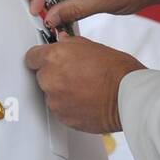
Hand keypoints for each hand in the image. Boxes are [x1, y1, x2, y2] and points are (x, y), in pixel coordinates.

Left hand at [24, 34, 144, 132]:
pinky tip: (85, 100)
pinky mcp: (63, 118)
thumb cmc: (116, 71)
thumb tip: (62, 42)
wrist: (128, 97)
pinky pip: (60, 110)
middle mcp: (51, 79)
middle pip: (41, 76)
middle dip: (54, 75)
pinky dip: (69, 106)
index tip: (45, 60)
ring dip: (61, 92)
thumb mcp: (92, 46)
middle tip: (74, 74)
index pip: (31, 57)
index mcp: (54, 57)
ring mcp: (55, 101)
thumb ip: (70, 44)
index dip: (40, 58)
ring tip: (83, 89)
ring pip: (51, 94)